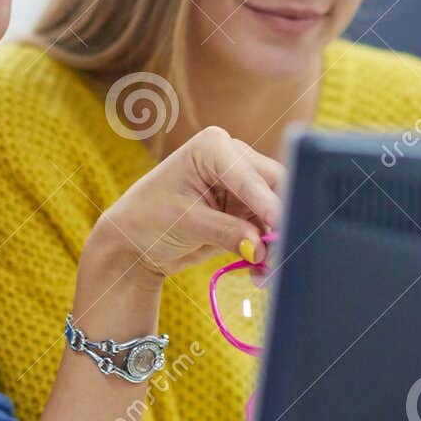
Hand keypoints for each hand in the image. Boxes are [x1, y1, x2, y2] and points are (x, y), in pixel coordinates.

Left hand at [89, 126, 284, 283]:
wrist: (136, 240)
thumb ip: (225, 232)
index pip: (250, 176)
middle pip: (275, 188)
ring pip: (277, 212)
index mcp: (213, 147)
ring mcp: (244, 185)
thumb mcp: (184, 223)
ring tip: (268, 272)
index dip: (267, 202)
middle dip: (280, 222)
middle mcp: (235, 159)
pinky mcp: (248, 210)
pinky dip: (267, 251)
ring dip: (276, 242)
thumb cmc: (148, 219)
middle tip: (284, 253)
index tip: (281, 224)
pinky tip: (260, 273)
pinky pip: (269, 231)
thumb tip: (261, 248)